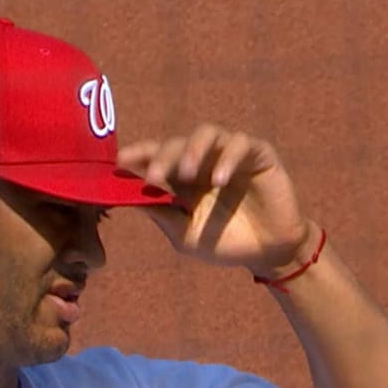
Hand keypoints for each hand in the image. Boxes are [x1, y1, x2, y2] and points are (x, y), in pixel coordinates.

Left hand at [117, 125, 312, 276]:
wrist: (267, 254)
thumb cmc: (224, 244)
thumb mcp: (185, 235)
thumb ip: (161, 214)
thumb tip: (127, 197)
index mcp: (183, 177)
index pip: (157, 156)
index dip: (139, 154)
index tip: (120, 161)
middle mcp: (204, 160)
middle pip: (177, 143)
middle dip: (162, 156)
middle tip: (152, 175)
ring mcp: (231, 154)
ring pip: (208, 133)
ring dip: (192, 150)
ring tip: (185, 173)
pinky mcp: (259, 154)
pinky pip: (241, 144)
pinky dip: (227, 158)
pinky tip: (218, 180)